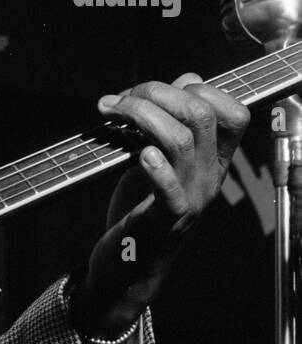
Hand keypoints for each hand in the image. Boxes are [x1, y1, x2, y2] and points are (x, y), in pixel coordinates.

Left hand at [71, 74, 249, 339]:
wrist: (130, 262)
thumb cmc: (142, 204)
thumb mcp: (161, 156)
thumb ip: (172, 121)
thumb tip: (183, 81)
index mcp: (213, 158)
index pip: (232, 111)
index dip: (195, 89)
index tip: (150, 91)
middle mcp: (208, 175)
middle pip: (201, 115)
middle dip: (156, 93)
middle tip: (119, 99)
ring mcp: (191, 197)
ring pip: (180, 140)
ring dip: (141, 116)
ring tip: (112, 114)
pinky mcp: (165, 219)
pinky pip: (171, 190)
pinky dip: (155, 167)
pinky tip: (139, 156)